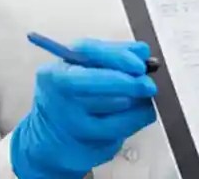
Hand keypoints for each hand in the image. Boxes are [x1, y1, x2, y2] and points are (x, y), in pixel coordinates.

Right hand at [10, 40, 157, 178]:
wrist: (50, 137)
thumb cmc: (71, 98)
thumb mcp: (82, 71)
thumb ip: (112, 56)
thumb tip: (141, 51)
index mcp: (56, 72)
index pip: (86, 54)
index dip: (117, 57)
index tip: (140, 62)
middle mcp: (58, 97)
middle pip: (94, 83)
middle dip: (128, 83)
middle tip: (148, 84)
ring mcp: (70, 125)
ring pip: (111, 109)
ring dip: (135, 103)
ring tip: (142, 97)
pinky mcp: (83, 148)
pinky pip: (119, 131)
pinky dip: (134, 120)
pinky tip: (137, 114)